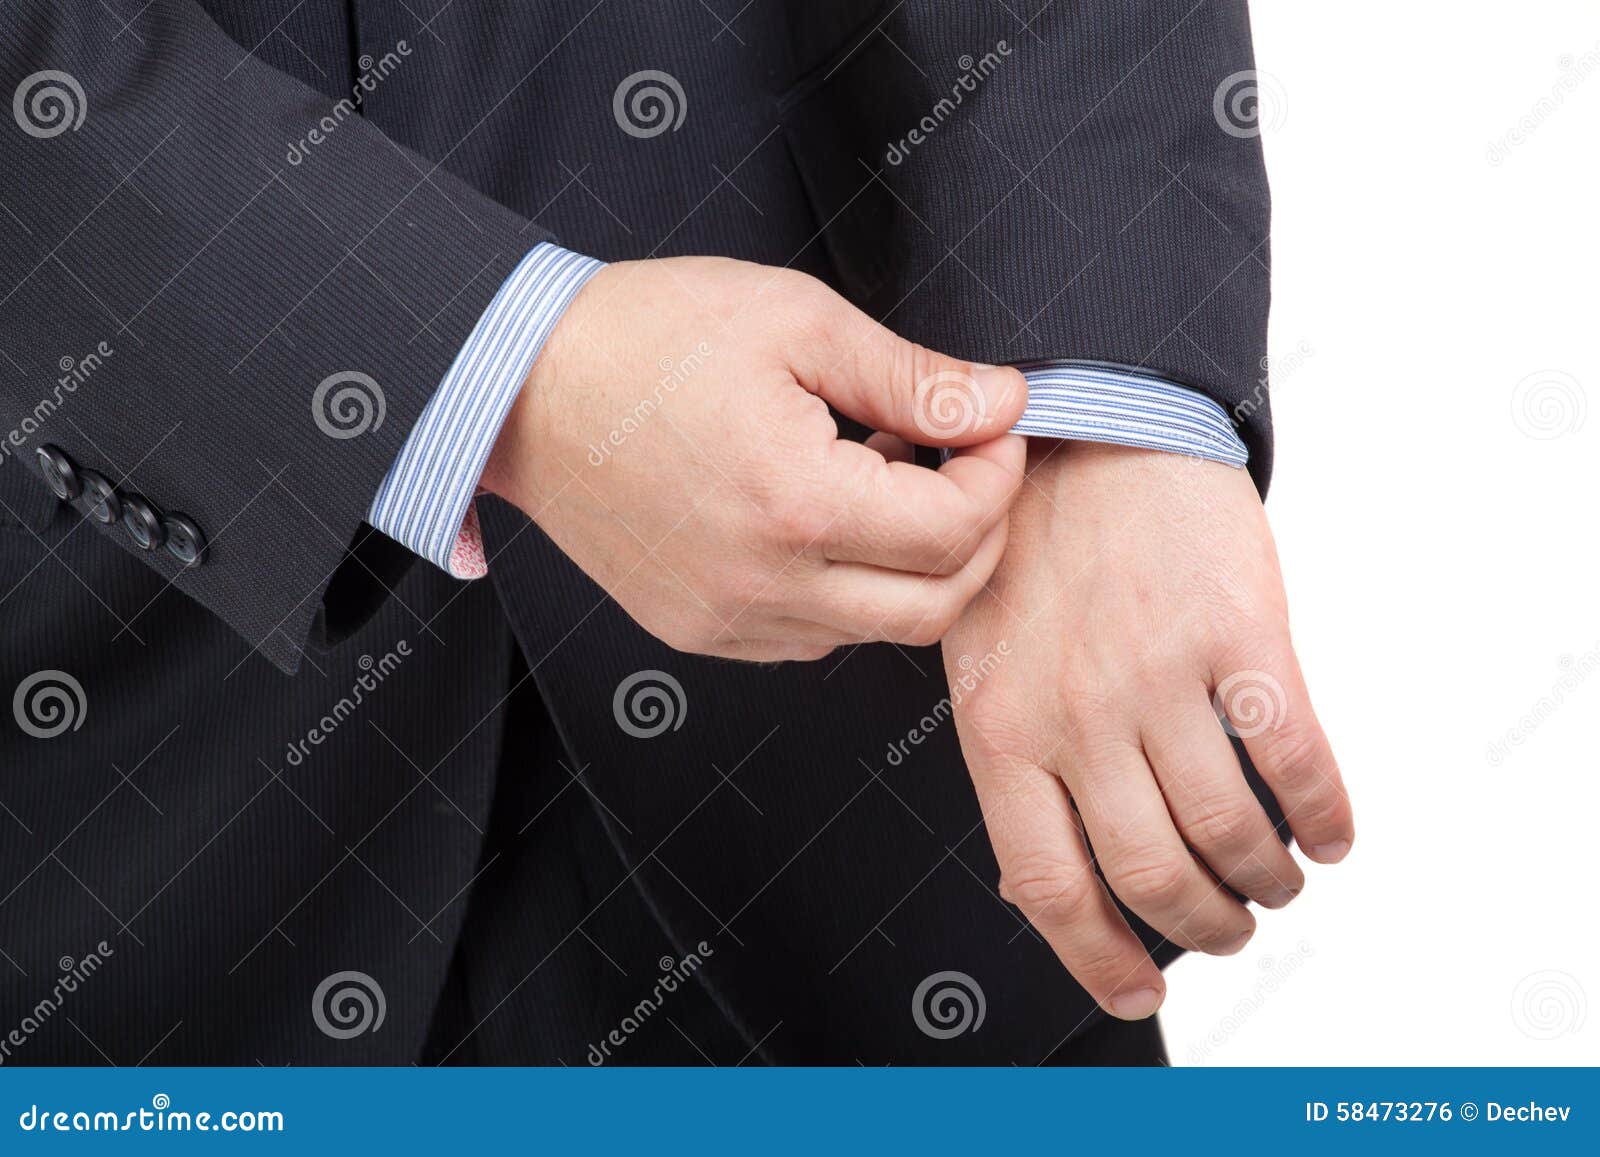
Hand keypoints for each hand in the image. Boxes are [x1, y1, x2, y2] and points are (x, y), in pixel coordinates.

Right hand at [481, 257, 1027, 660]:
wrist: (520, 385)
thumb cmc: (645, 338)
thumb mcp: (796, 322)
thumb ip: (914, 377)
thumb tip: (1003, 403)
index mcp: (797, 505)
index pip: (956, 531)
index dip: (999, 476)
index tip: (994, 427)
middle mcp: (764, 585)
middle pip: (934, 607)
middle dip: (978, 536)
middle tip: (968, 466)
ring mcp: (726, 619)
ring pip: (875, 629)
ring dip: (910, 565)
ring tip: (878, 476)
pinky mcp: (697, 629)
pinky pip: (810, 635)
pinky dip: (846, 588)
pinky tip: (824, 517)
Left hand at [943, 441, 1352, 1018]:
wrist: (1088, 420)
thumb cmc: (1026, 543)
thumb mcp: (976, 651)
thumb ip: (1007, 752)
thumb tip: (1041, 876)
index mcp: (999, 726)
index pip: (1048, 884)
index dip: (1099, 959)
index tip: (1135, 996)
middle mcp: (1075, 714)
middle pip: (1151, 873)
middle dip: (1202, 924)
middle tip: (1229, 929)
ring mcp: (1157, 674)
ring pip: (1229, 829)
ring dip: (1265, 878)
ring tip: (1278, 881)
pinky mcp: (1237, 631)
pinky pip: (1295, 756)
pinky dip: (1325, 813)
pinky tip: (1332, 832)